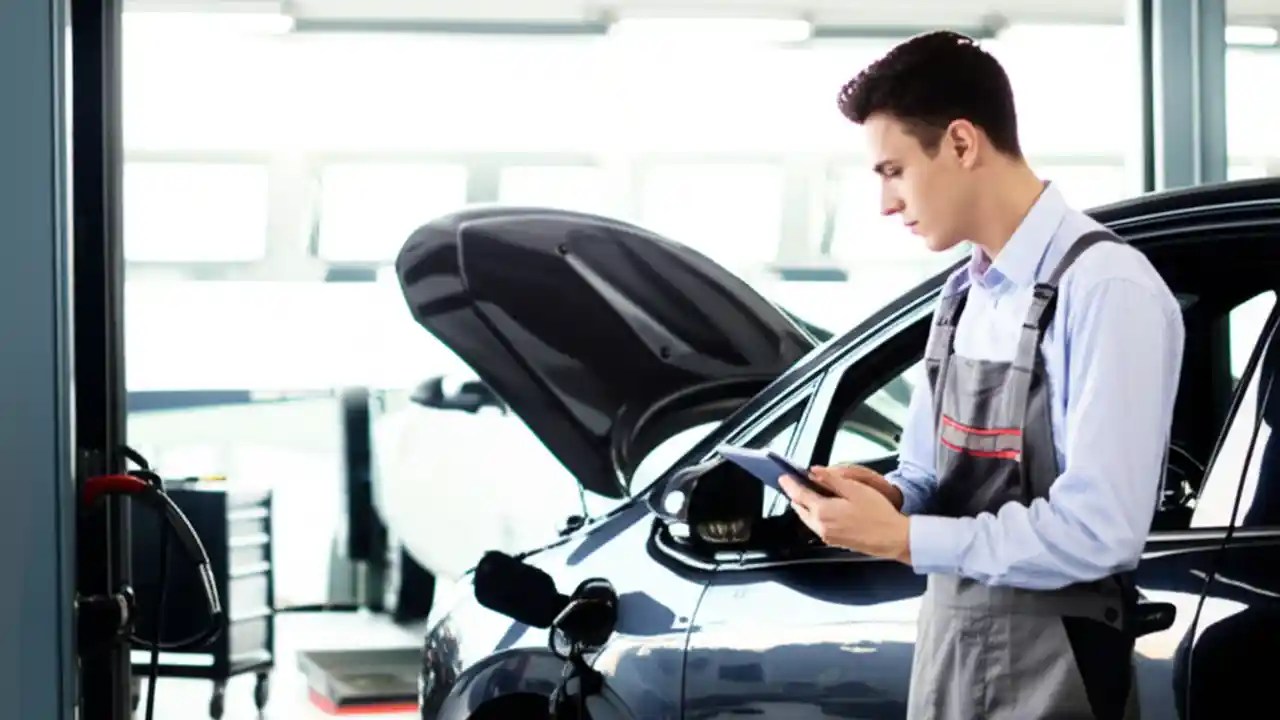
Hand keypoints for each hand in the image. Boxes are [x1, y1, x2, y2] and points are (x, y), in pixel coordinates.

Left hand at [778, 468, 911, 563]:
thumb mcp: (855, 489)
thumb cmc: (877, 513)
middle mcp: (821, 526)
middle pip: (800, 508)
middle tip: (794, 483)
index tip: (783, 477)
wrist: (893, 539)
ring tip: (807, 493)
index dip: (790, 484)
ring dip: (804, 505)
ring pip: (807, 518)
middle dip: (795, 495)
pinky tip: (822, 507)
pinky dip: (814, 514)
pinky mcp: (835, 541)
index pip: (799, 495)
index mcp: (823, 511)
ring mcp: (827, 536)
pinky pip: (817, 526)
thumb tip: (814, 471)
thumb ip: (831, 479)